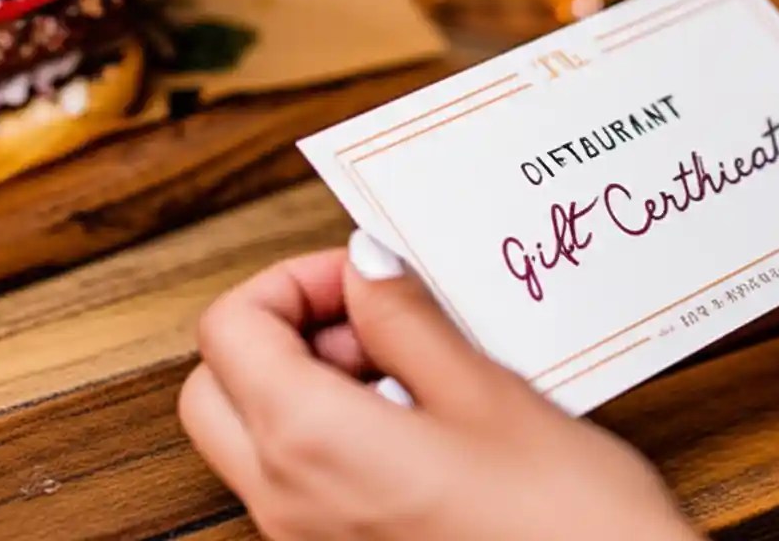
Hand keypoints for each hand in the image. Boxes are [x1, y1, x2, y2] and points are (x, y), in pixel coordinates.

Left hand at [178, 231, 699, 540]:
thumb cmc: (562, 522)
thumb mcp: (484, 393)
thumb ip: (406, 320)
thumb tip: (365, 265)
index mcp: (310, 443)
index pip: (229, 329)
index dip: (291, 281)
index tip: (362, 277)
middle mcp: (287, 500)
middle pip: (217, 386)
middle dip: (281, 331)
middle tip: (369, 318)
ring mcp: (307, 538)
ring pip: (253, 436)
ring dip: (309, 382)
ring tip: (413, 369)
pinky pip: (299, 479)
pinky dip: (333, 432)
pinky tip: (422, 422)